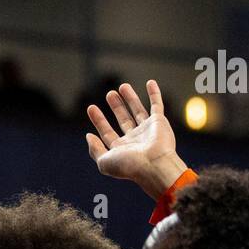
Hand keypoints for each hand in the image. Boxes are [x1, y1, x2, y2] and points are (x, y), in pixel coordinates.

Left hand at [85, 80, 185, 198]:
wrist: (153, 165)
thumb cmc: (129, 166)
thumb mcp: (104, 162)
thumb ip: (95, 149)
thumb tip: (88, 136)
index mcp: (121, 149)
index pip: (107, 132)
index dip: (98, 120)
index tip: (91, 107)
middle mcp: (135, 140)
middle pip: (123, 119)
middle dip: (116, 106)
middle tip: (109, 94)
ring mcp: (147, 130)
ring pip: (137, 111)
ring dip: (130, 98)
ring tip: (122, 86)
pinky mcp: (159, 122)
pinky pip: (157, 105)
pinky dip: (154, 94)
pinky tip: (150, 83)